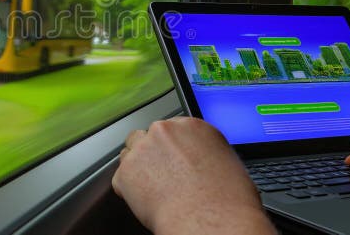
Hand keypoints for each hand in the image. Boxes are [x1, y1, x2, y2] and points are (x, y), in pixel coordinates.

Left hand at [112, 117, 274, 234]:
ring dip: (138, 166)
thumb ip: (206, 152)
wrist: (211, 221)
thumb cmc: (226, 200)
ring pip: (130, 151)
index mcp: (191, 127)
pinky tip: (146, 200)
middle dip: (153, 153)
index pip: (172, 129)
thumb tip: (201, 162)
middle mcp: (165, 132)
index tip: (174, 160)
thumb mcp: (228, 163)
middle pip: (149, 136)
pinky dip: (129, 189)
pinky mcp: (126, 171)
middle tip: (163, 175)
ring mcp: (143, 149)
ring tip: (152, 187)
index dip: (172, 147)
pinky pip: (121, 178)